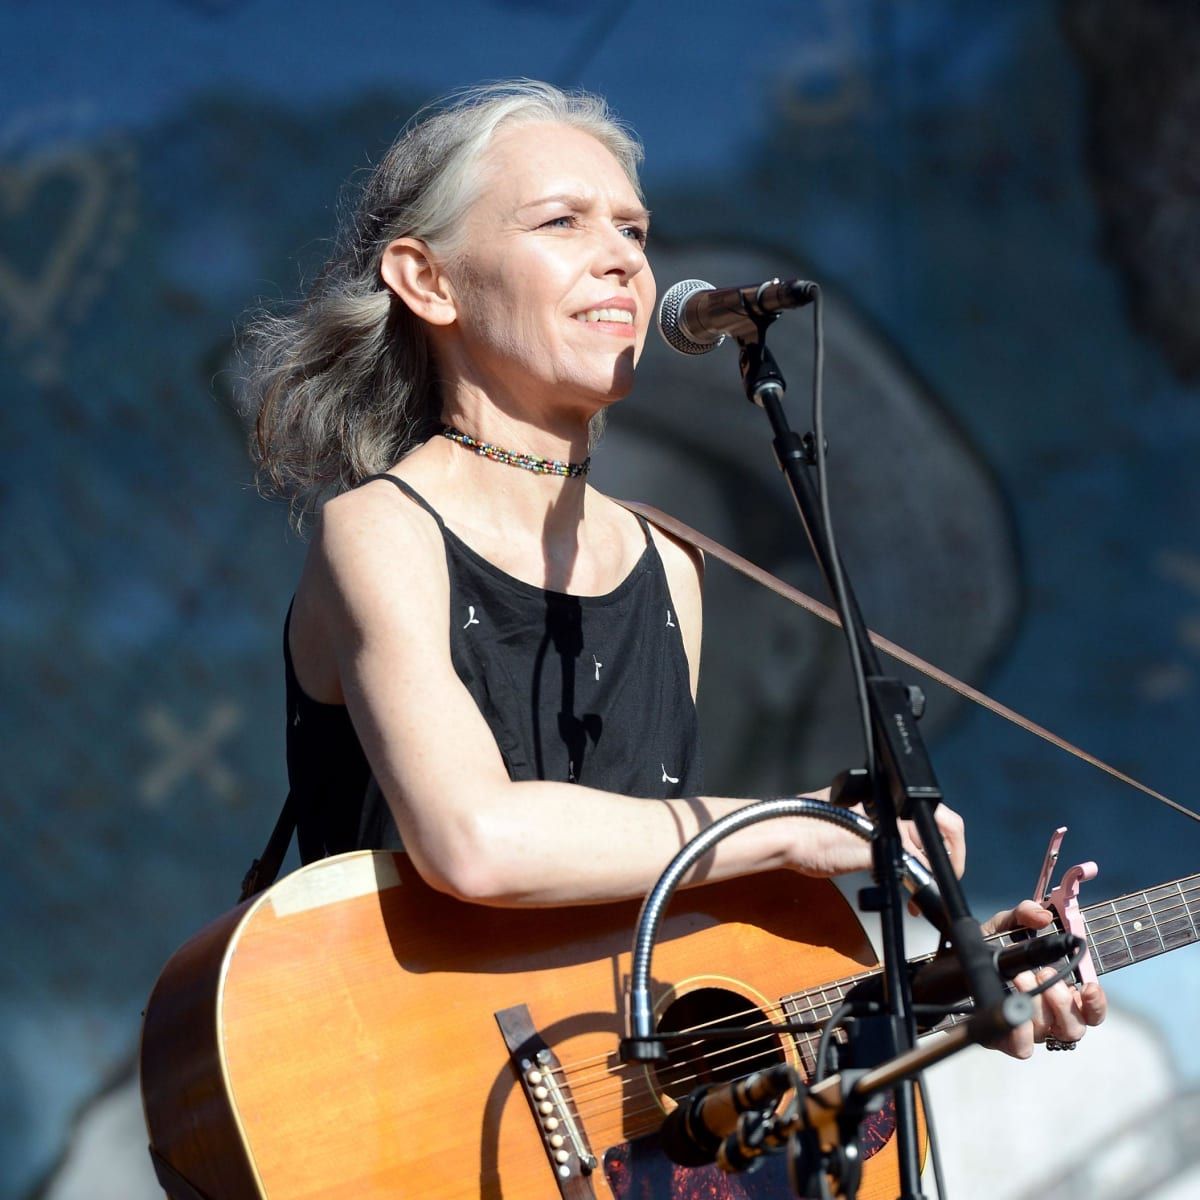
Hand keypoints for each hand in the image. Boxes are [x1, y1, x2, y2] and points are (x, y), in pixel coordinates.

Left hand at [796, 798, 965, 881]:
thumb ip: (903, 858)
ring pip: (912, 846)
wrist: (781, 837)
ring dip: (918, 871)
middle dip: (937, 864)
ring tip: (915, 899)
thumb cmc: (816, 834)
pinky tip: (896, 887)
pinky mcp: (859, 834)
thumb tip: (927, 873)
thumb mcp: (868, 849)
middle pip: (930, 835)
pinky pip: (893, 851)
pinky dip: (900, 869)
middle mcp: (887, 805)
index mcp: (893, 800)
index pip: (944, 821)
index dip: (953, 851)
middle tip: (933, 892)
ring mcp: (873, 819)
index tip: (949, 877)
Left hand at [981, 900, 1107, 1057]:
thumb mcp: (1004, 926)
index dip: (1095, 1004)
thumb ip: (1023, 915)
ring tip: (1020, 977)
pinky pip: (1021, 1048)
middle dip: (1062, 999)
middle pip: (1074, 1028)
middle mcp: (1045, 1017)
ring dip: (1038, 1003)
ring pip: (1048, 1033)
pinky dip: (1021, 1031)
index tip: (1087, 987)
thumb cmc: (988, 948)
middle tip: (1043, 973)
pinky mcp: (1001, 1039)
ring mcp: (1024, 1030)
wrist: (949, 963)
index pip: (1089, 1011)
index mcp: (1055, 993)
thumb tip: (1042, 916)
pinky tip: (1013, 1007)